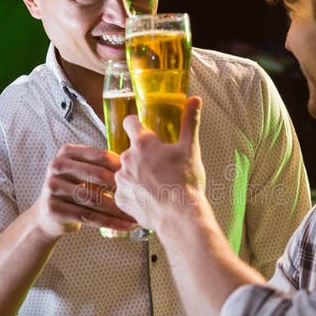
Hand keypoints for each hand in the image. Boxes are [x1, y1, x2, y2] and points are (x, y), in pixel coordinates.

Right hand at [35, 143, 137, 237]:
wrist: (48, 214)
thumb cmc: (73, 190)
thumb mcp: (83, 172)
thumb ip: (102, 166)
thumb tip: (136, 164)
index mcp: (67, 152)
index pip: (100, 156)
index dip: (121, 167)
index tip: (138, 176)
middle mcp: (57, 166)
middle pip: (97, 175)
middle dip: (120, 187)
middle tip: (140, 196)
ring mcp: (53, 187)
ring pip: (93, 198)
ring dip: (117, 209)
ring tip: (135, 214)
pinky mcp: (53, 208)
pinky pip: (87, 216)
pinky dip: (108, 222)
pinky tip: (124, 225)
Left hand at [115, 97, 205, 231]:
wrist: (180, 216)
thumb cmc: (185, 182)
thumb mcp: (190, 149)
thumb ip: (189, 122)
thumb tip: (195, 100)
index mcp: (143, 143)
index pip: (130, 122)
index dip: (137, 125)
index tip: (143, 130)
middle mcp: (127, 159)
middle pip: (130, 151)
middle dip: (142, 156)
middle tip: (159, 167)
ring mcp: (121, 180)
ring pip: (126, 172)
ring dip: (136, 175)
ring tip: (155, 186)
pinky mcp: (121, 199)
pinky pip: (125, 192)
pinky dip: (134, 194)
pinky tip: (149, 198)